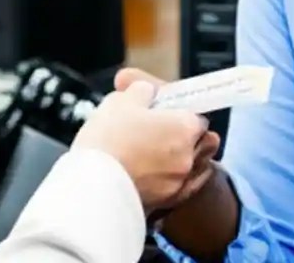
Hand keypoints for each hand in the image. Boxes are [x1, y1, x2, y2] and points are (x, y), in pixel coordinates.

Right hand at [113, 68, 221, 215]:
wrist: (93, 186)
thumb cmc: (108, 141)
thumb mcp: (121, 100)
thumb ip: (141, 90)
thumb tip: (147, 91)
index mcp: (184, 127)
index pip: (197, 116)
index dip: (180, 113)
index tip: (166, 113)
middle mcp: (189, 157)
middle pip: (200, 143)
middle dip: (185, 137)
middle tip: (162, 132)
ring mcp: (179, 183)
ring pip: (192, 168)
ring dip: (181, 160)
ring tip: (157, 155)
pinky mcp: (166, 203)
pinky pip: (180, 190)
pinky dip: (173, 181)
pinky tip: (157, 175)